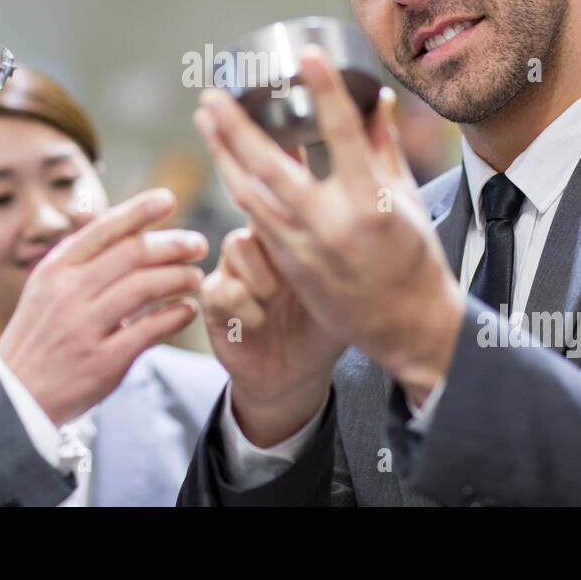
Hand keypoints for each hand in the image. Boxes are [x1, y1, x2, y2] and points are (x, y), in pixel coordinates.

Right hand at [0, 188, 206, 424]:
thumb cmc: (41, 334)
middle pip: (133, 254)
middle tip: (199, 244)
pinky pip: (149, 330)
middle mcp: (69, 293)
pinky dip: (175, 316)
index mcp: (56, 269)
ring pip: (144, 287)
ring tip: (195, 277)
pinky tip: (187, 310)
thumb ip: (84, 258)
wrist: (15, 395)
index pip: (104, 229)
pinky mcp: (103, 361)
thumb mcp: (47, 287)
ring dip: (179, 278)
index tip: (167, 198)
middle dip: (173, 244)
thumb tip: (130, 226)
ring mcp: (85, 327)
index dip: (139, 210)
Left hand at [193, 47, 462, 402]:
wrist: (405, 326)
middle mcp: (332, 224)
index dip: (324, 92)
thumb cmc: (413, 258)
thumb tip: (378, 98)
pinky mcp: (288, 265)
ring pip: (249, 195)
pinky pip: (253, 219)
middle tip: (214, 95)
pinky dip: (236, 186)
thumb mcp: (406, 198)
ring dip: (222, 154)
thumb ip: (384, 145)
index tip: (306, 55)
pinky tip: (222, 161)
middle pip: (273, 168)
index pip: (343, 135)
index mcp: (371, 202)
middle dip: (237, 129)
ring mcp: (304, 248)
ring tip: (204, 119)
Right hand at [200, 225, 346, 446]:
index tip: (309, 243)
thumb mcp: (342, 293)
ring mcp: (234, 269)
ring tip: (275, 299)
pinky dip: (244, 307)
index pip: (288, 202)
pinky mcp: (214, 297)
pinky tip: (258, 321)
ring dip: (262, 276)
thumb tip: (366, 225)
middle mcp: (260, 246)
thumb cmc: (323, 329)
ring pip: (238, 244)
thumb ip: (345, 259)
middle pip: (260, 212)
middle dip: (280, 242)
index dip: (296, 211)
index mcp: (291, 237)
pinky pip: (222, 286)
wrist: (293, 377)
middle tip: (295, 275)